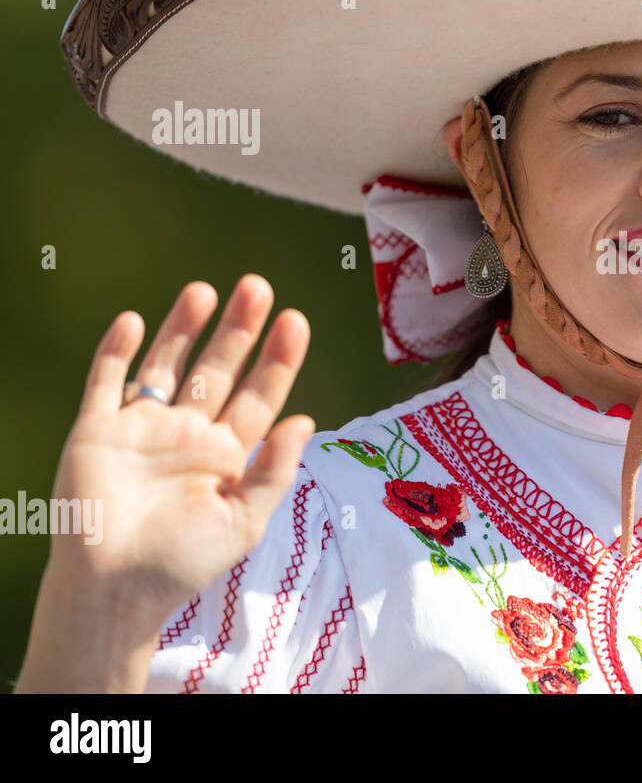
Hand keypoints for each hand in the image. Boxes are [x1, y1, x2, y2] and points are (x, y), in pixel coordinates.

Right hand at [48, 274, 313, 619]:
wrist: (114, 591)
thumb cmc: (183, 563)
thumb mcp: (244, 520)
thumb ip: (274, 470)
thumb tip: (306, 419)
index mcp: (226, 453)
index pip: (260, 395)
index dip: (278, 359)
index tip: (296, 321)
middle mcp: (187, 434)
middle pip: (218, 369)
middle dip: (238, 330)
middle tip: (257, 287)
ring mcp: (142, 429)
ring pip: (166, 365)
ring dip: (183, 328)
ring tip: (205, 291)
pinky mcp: (97, 432)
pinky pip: (107, 382)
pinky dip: (117, 352)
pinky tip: (133, 320)